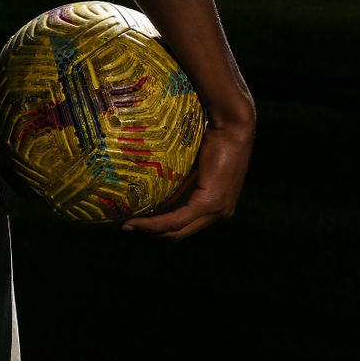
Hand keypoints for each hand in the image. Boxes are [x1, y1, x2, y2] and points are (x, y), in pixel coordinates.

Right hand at [122, 117, 252, 240]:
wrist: (231, 127)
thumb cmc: (215, 138)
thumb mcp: (195, 166)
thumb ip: (180, 184)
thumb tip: (156, 195)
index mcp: (218, 205)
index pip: (187, 225)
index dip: (163, 228)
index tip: (139, 223)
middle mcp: (220, 213)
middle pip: (181, 233)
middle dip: (154, 233)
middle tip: (128, 227)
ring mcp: (217, 210)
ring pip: (177, 229)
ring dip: (150, 230)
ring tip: (127, 226)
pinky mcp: (210, 202)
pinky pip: (177, 219)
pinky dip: (155, 222)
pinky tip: (138, 221)